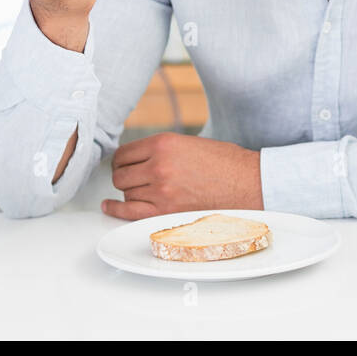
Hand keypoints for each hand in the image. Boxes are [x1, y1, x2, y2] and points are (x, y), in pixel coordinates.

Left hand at [102, 132, 263, 219]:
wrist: (248, 183)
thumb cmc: (225, 163)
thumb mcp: (189, 144)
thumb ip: (161, 150)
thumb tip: (138, 159)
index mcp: (164, 143)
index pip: (123, 153)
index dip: (122, 161)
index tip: (124, 165)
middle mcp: (158, 165)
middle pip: (120, 175)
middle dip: (124, 177)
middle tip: (132, 179)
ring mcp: (161, 190)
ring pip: (126, 193)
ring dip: (130, 193)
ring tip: (142, 191)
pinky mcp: (166, 211)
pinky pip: (128, 212)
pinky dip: (115, 210)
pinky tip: (108, 207)